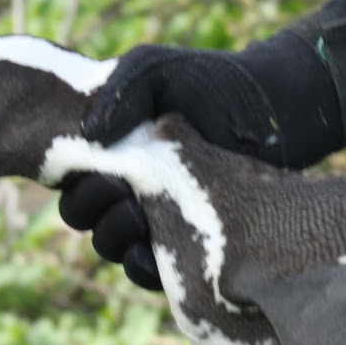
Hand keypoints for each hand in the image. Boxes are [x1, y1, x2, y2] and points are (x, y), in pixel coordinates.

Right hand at [58, 0, 345, 288]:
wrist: (275, 105)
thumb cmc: (212, 82)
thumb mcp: (154, 71)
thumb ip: (116, 92)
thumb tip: (88, 134)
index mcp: (111, 155)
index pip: (70, 185)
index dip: (72, 183)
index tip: (93, 167)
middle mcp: (130, 191)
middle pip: (87, 221)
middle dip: (93, 210)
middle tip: (121, 191)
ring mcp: (162, 220)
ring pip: (117, 250)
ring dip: (117, 239)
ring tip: (140, 215)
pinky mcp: (195, 245)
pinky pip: (157, 272)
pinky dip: (148, 266)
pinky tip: (155, 248)